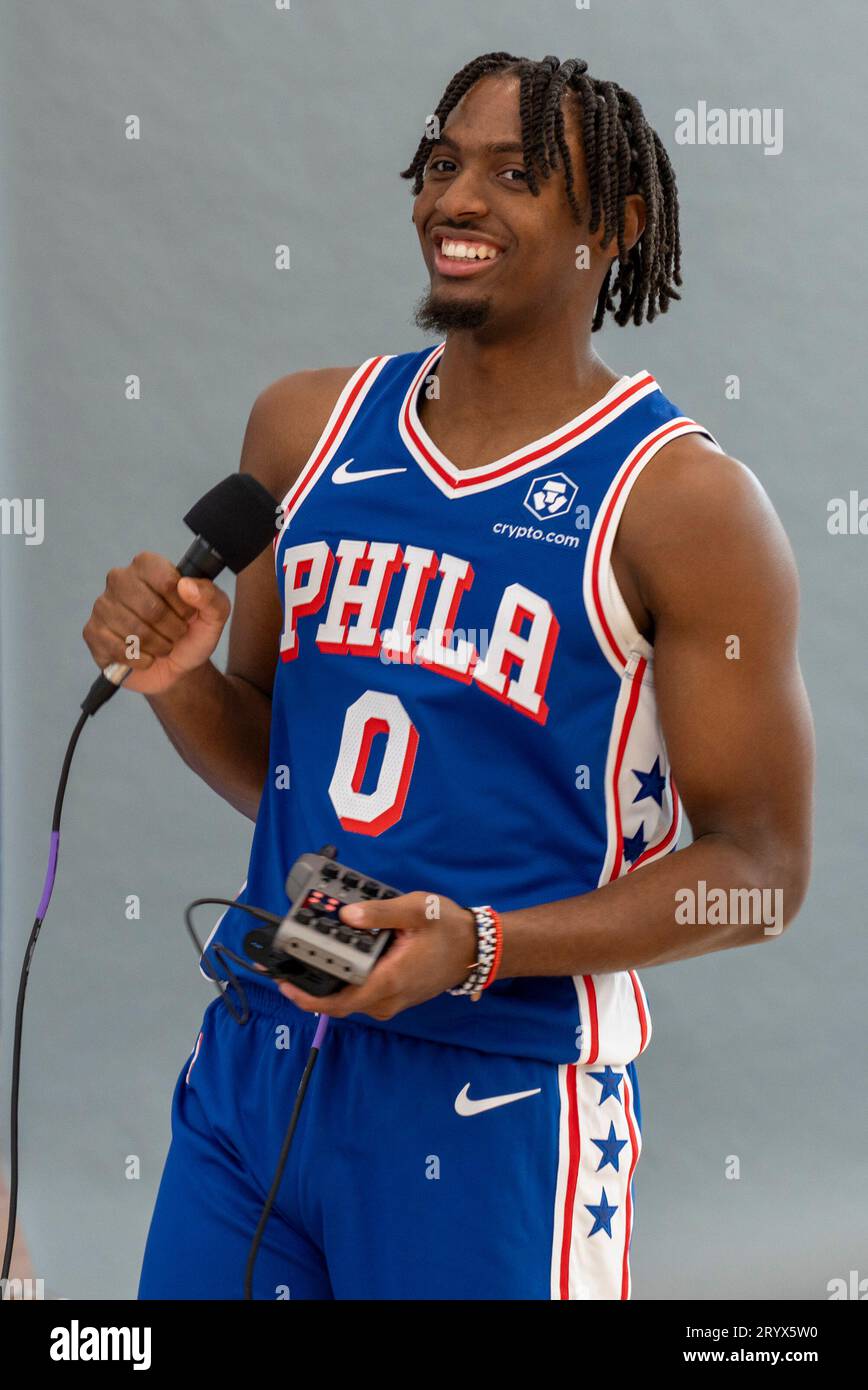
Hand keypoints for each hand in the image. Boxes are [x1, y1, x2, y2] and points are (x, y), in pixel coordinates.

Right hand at [82, 552, 231, 694]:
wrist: (176, 666)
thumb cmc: (191, 633)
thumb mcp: (213, 616)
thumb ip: (211, 597)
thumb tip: (186, 585)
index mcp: (147, 565)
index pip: (166, 580)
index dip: (183, 606)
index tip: (187, 615)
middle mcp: (120, 579)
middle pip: (150, 608)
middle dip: (172, 630)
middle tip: (175, 634)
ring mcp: (103, 605)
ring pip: (135, 631)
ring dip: (158, 646)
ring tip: (162, 645)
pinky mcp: (93, 632)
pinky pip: (118, 648)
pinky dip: (140, 659)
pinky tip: (145, 656)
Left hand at [277, 891, 478, 1019]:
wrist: (477, 948)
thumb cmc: (449, 929)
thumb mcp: (416, 911)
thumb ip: (379, 914)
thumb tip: (346, 916)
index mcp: (388, 981)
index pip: (339, 1002)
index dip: (306, 998)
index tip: (284, 983)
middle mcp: (388, 998)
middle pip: (339, 1002)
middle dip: (311, 986)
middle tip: (288, 963)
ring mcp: (392, 1000)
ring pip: (350, 998)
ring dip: (329, 981)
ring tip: (311, 953)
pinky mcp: (396, 996)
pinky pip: (362, 993)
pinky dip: (346, 979)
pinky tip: (340, 957)